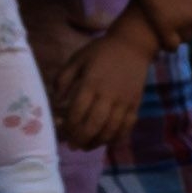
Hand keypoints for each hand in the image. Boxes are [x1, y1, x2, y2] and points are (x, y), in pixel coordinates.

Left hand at [50, 17, 155, 150]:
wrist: (132, 45)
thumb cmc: (100, 51)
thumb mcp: (76, 59)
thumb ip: (63, 79)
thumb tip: (56, 101)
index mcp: (91, 83)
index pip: (78, 111)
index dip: (69, 126)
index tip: (63, 134)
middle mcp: (108, 95)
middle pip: (94, 124)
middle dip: (81, 138)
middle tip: (73, 146)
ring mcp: (124, 101)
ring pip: (111, 129)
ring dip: (98, 142)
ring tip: (87, 146)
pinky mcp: (135, 104)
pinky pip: (127, 127)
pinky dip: (117, 137)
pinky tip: (107, 141)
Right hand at [119, 0, 191, 43]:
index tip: (182, 7)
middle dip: (188, 24)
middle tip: (172, 15)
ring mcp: (181, 22)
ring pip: (185, 37)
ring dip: (178, 34)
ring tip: (166, 24)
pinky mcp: (164, 26)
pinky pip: (171, 45)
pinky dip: (169, 45)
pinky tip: (162, 37)